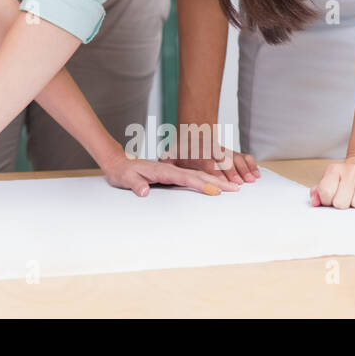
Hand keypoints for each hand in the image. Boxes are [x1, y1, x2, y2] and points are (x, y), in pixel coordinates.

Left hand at [100, 152, 240, 196]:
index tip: (216, 190)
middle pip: (198, 175)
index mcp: (162, 170)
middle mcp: (171, 168)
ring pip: (199, 174)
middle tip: (236, 189)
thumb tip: (144, 192)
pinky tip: (219, 184)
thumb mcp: (125, 179)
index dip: (201, 184)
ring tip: (235, 186)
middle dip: (217, 181)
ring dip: (217, 179)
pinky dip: (209, 179)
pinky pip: (194, 176)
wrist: (118, 163)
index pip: (185, 178)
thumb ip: (135, 185)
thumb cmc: (122, 173)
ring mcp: (174, 170)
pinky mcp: (174, 174)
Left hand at [162, 145, 259, 184]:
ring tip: (251, 180)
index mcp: (194, 154)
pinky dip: (250, 164)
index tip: (218, 183)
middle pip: (222, 160)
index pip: (204, 162)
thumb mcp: (168, 158)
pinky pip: (243, 156)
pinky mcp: (231, 153)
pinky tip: (256, 174)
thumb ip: (164, 166)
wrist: (193, 133)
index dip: (213, 172)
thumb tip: (155, 176)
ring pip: (234, 157)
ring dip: (243, 168)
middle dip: (231, 172)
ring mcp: (222, 151)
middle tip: (238, 184)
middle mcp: (210, 152)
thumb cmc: (180, 152)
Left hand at [310, 155, 354, 208]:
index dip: (326, 201)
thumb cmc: (345, 177)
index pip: (325, 192)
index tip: (330, 199)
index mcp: (334, 170)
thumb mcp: (329, 179)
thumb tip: (314, 202)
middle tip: (345, 198)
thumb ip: (318, 191)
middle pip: (341, 203)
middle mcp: (351, 171)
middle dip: (342, 204)